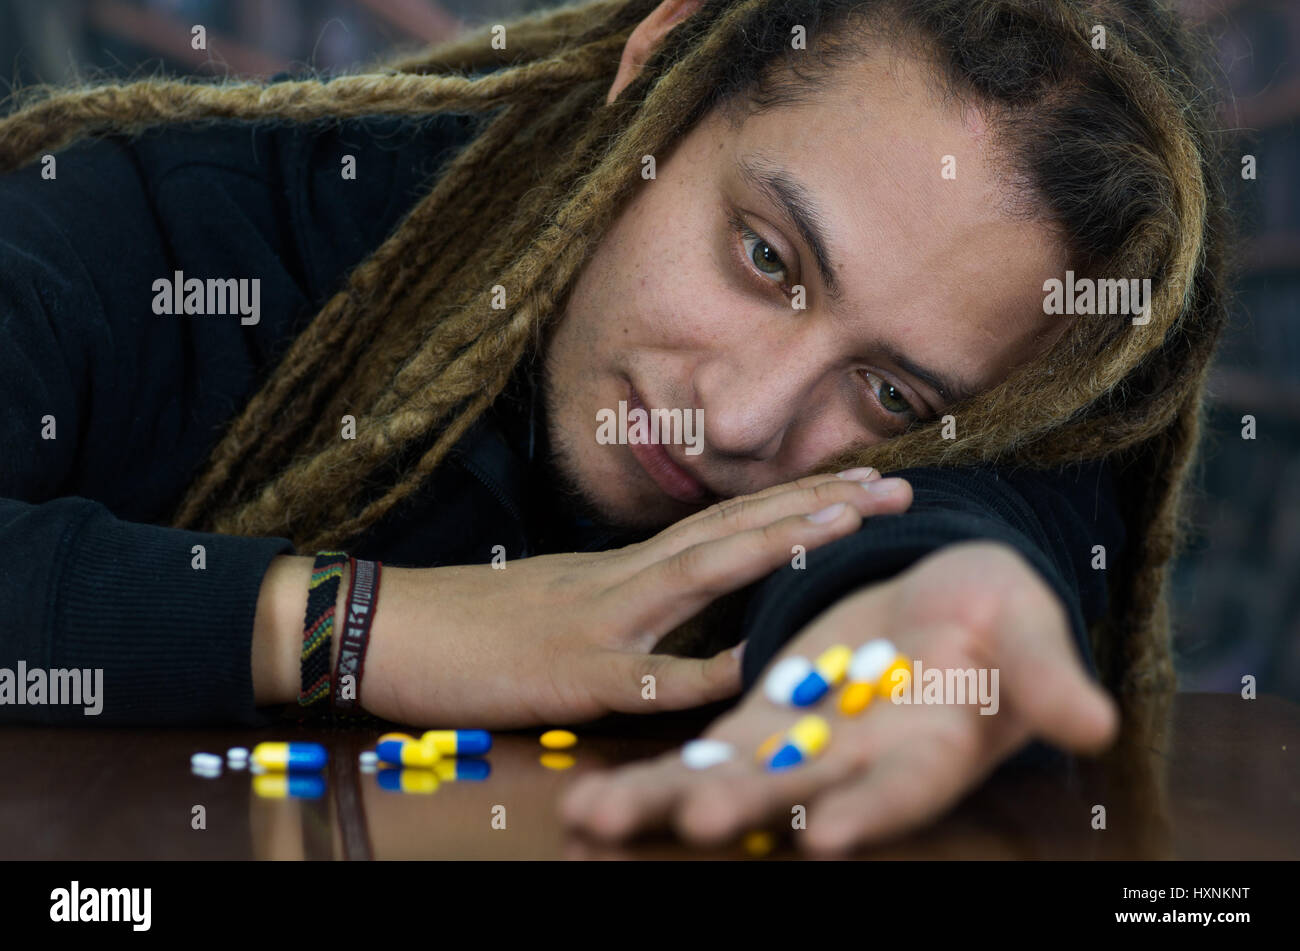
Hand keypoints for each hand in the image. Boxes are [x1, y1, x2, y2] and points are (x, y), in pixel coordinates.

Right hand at [359, 470, 912, 727]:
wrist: (386, 626)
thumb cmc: (473, 620)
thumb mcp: (563, 596)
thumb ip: (631, 599)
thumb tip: (690, 602)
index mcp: (624, 566)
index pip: (725, 522)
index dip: (796, 501)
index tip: (861, 482)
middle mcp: (624, 579)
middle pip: (734, 530)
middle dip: (819, 507)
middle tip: (896, 488)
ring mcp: (600, 621)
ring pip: (701, 574)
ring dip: (778, 544)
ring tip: (850, 523)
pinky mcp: (569, 675)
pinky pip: (645, 679)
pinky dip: (701, 671)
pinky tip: (754, 662)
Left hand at [560, 540, 1118, 851]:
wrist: (949, 602)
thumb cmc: (1002, 624)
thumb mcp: (1030, 637)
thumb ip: (1049, 680)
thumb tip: (1097, 725)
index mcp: (930, 752)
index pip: (901, 788)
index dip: (870, 812)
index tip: (829, 836)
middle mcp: (857, 764)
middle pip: (798, 794)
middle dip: (749, 802)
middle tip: (699, 818)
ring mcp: (804, 743)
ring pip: (729, 777)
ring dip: (666, 795)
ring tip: (595, 818)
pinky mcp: (763, 715)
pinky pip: (702, 746)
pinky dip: (652, 768)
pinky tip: (589, 796)